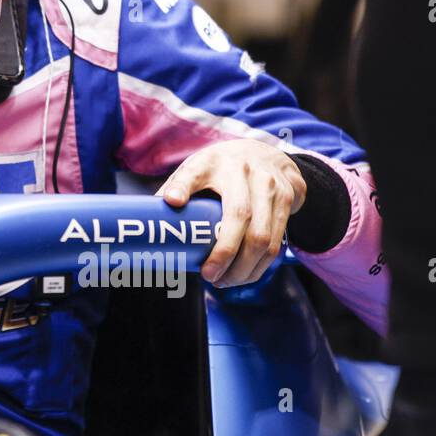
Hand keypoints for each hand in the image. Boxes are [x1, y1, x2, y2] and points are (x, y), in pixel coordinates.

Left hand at [159, 139, 306, 287]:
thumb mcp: (196, 170)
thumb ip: (176, 191)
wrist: (267, 153)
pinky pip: (276, 242)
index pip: (193, 173)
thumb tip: (148, 222)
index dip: (182, 187)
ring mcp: (269, 184)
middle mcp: (242, 171)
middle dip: (224, 253)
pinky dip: (260, 266)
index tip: (172, 201)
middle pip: (238, 216)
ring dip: (244, 268)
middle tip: (208, 276)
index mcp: (210, 163)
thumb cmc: (220, 169)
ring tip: (225, 281)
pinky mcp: (287, 198)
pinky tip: (244, 275)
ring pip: (262, 236)